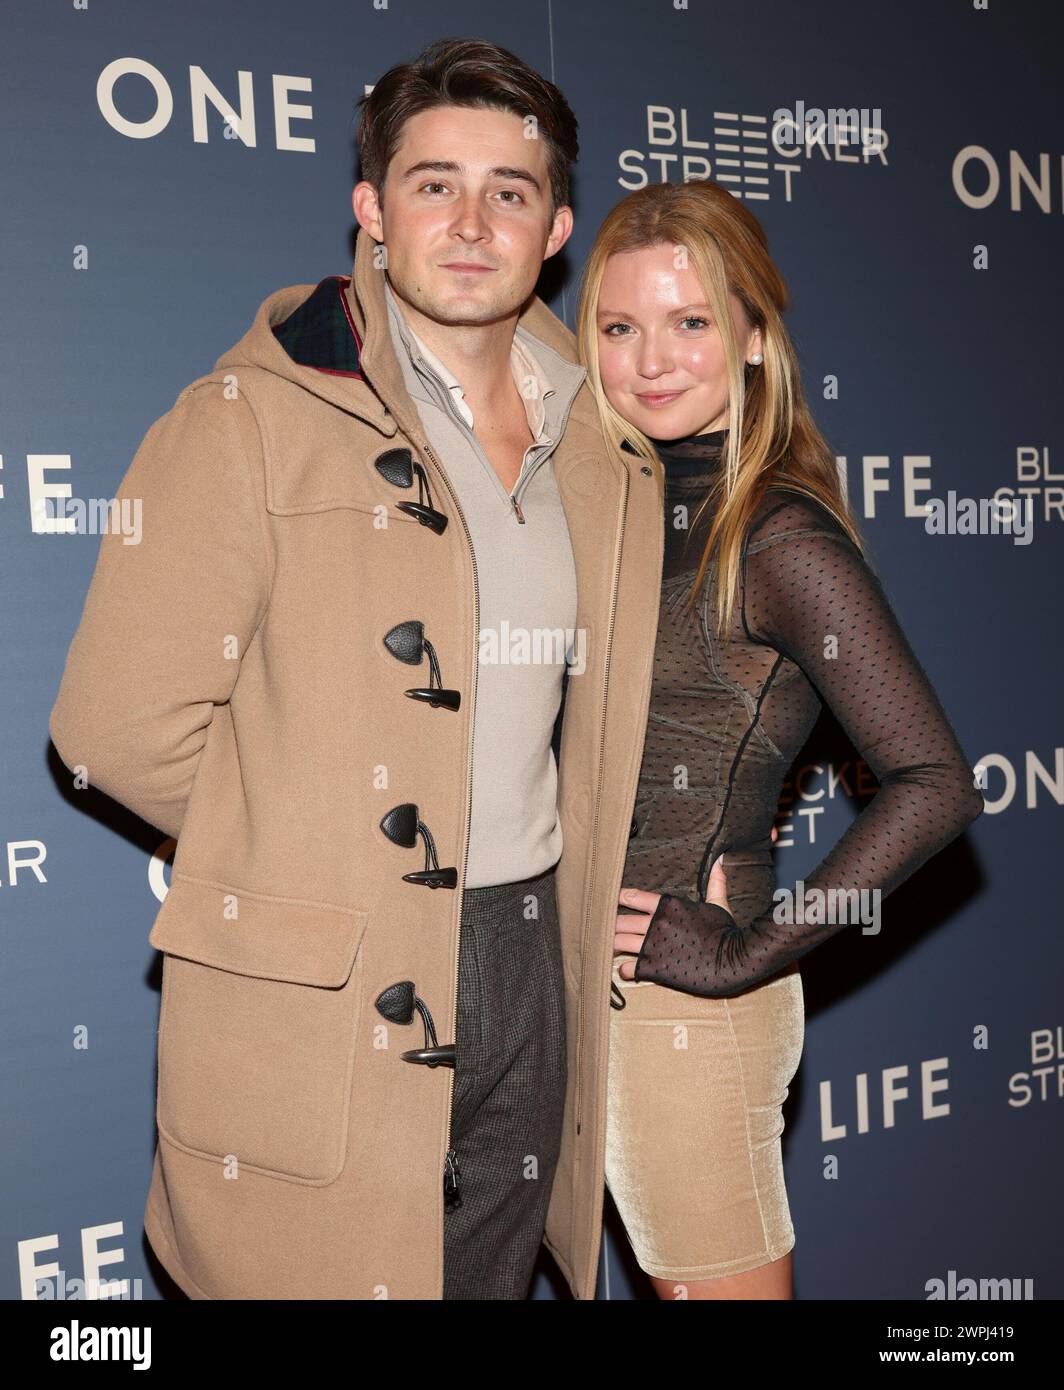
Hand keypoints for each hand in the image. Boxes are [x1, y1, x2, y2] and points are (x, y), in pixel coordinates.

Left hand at [615, 854, 730, 981]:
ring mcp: (653, 946)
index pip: (632, 896)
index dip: (617, 897)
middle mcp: (656, 923)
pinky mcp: (655, 967)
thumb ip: (715, 882)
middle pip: (619, 920)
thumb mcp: (719, 904)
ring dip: (612, 945)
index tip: (608, 899)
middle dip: (609, 924)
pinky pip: (628, 968)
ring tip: (606, 947)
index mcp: (668, 905)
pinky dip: (624, 969)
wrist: (734, 961)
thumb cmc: (726, 931)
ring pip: (619, 942)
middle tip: (602, 927)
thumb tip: (721, 860)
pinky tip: (624, 969)